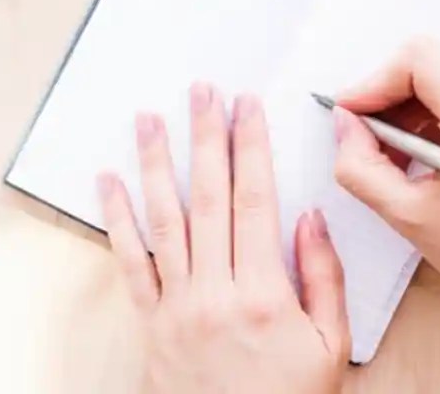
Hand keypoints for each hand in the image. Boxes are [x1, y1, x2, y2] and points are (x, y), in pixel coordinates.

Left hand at [97, 84, 349, 393]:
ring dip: (155, 164)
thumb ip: (322, 279)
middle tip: (201, 92)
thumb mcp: (332, 347)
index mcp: (265, 294)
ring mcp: (177, 305)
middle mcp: (215, 292)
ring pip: (164, 219)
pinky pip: (129, 261)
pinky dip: (116, 218)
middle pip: (208, 198)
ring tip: (149, 120)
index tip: (247, 107)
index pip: (255, 201)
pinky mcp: (150, 321)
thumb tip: (308, 217)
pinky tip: (108, 182)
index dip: (250, 146)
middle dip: (205, 138)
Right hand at [333, 38, 439, 392]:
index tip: (353, 112)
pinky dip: (430, 112)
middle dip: (388, 94)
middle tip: (369, 136)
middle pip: (429, 61)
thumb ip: (360, 165)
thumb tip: (344, 123)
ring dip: (408, 105)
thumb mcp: (407, 216)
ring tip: (398, 153)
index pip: (419, 60)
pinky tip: (423, 151)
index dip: (375, 82)